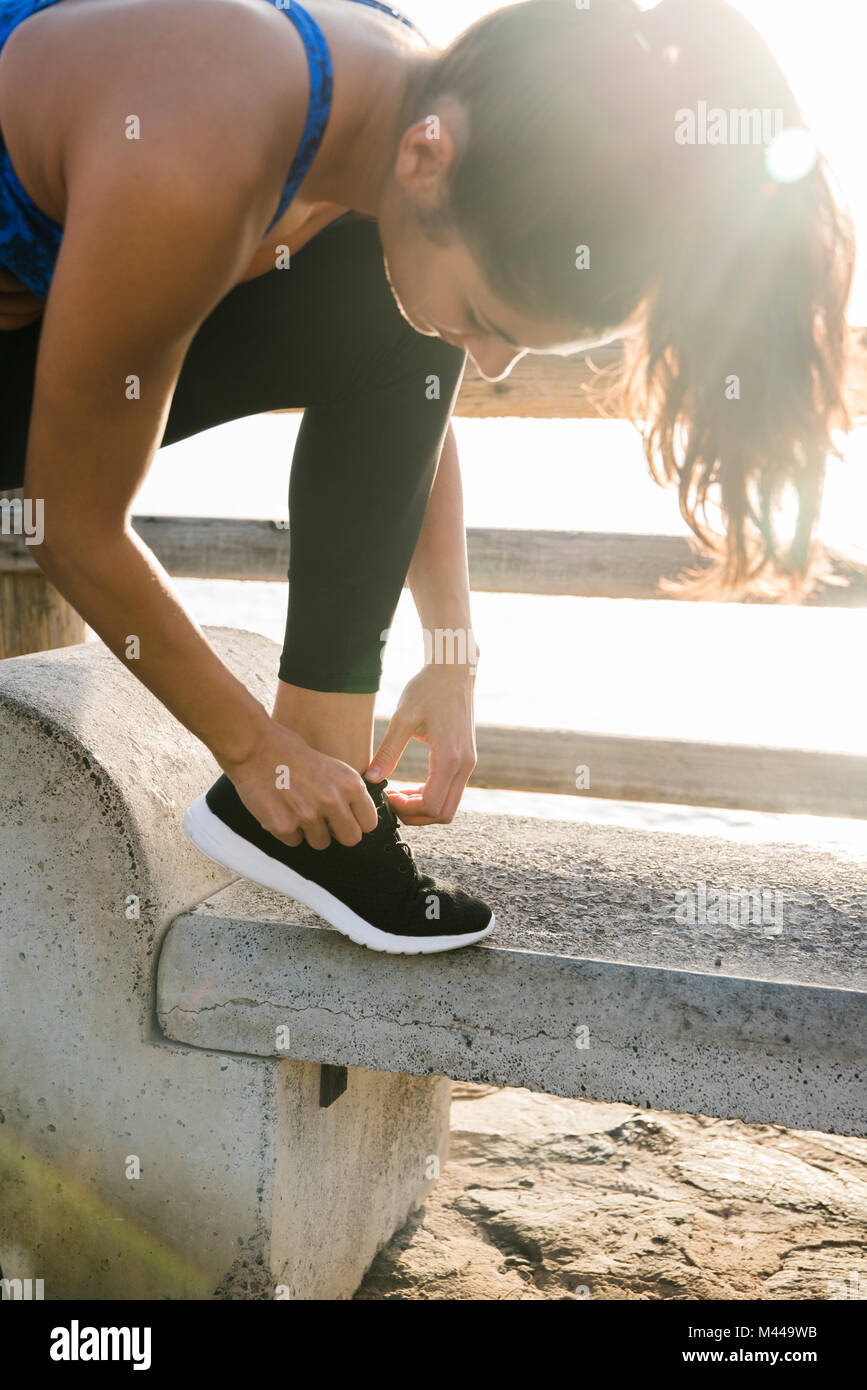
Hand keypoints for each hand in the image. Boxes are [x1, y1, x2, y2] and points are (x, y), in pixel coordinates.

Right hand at [218, 716, 377, 849]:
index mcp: (350, 784)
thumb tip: (357, 817)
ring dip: (311, 832)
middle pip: (351, 839)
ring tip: (298, 810)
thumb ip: (346, 791)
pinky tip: (281, 810)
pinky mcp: (284, 826)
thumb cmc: (290, 752)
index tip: (348, 819)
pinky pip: (294, 841)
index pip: (369, 822)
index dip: (358, 822)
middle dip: (338, 833)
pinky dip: (288, 831)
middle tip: (325, 822)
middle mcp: (333, 801)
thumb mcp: (332, 766)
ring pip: (321, 843)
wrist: (255, 746)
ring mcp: (308, 816)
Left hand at [366, 664, 476, 824]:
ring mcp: (468, 763)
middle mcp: (464, 765)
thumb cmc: (428, 689)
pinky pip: (452, 791)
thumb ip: (388, 751)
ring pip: (450, 805)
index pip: (432, 805)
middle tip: (391, 802)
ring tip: (398, 795)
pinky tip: (411, 787)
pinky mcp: (466, 758)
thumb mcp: (403, 718)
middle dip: (416, 816)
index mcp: (449, 758)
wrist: (454, 669)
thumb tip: (371, 778)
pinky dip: (432, 796)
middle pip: (444, 813)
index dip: (407, 810)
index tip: (386, 798)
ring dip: (424, 808)